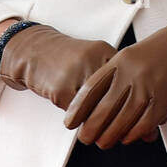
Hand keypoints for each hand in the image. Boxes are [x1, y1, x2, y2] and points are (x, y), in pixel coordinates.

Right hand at [0, 25, 117, 109]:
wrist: (33, 51)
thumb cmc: (66, 58)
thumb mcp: (92, 55)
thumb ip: (112, 72)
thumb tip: (133, 102)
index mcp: (103, 49)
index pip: (124, 79)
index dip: (126, 96)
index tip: (126, 106)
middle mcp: (91, 59)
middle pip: (111, 94)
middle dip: (112, 110)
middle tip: (110, 117)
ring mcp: (75, 73)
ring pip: (95, 107)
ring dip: (93, 115)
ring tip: (88, 112)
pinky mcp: (61, 90)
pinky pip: (76, 113)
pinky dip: (76, 114)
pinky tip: (70, 105)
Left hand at [63, 13, 166, 148]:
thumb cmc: (162, 49)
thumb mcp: (133, 55)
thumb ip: (116, 75)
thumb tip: (99, 101)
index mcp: (120, 61)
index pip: (92, 88)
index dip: (78, 108)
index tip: (70, 121)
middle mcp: (132, 74)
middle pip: (104, 108)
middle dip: (92, 128)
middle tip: (85, 137)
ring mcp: (148, 87)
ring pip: (123, 120)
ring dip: (110, 135)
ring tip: (104, 142)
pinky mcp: (164, 100)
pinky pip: (144, 124)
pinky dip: (133, 134)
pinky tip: (127, 137)